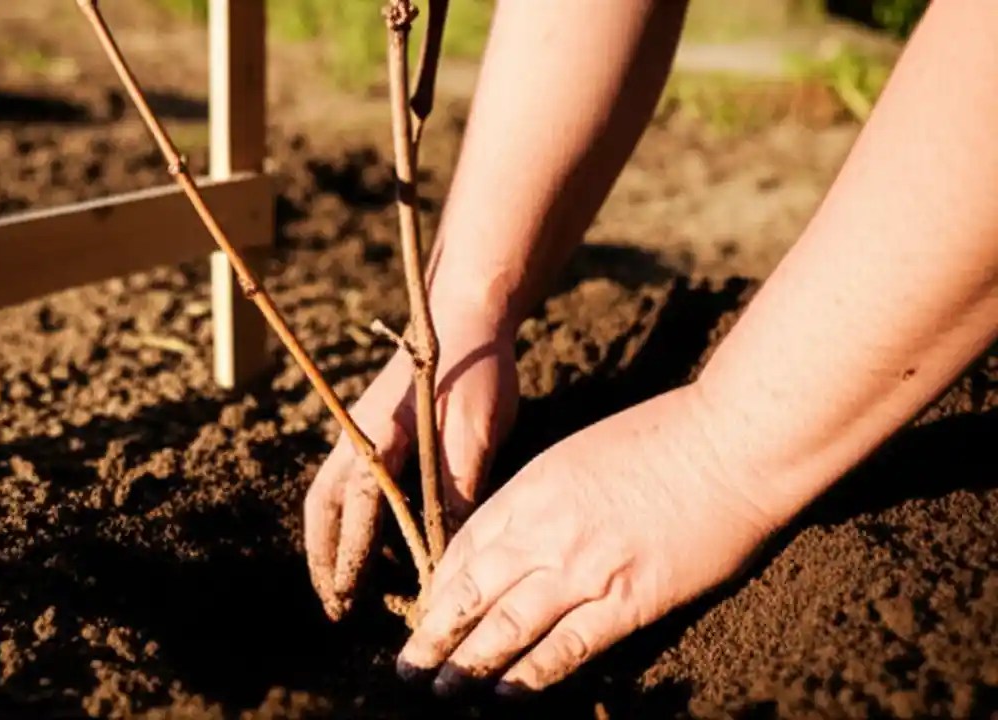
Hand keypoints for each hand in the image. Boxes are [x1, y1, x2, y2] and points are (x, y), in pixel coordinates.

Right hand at [305, 310, 517, 619]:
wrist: (466, 317)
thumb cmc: (474, 370)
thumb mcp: (475, 430)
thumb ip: (459, 487)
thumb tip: (449, 550)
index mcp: (377, 435)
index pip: (357, 506)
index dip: (351, 556)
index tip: (347, 599)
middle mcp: (357, 438)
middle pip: (324, 508)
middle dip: (325, 559)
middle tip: (335, 607)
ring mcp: (360, 436)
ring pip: (332, 500)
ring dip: (333, 545)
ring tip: (345, 592)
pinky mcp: (376, 436)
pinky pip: (351, 489)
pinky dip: (351, 524)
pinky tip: (374, 551)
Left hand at [397, 385, 788, 694]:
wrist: (731, 442)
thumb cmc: (665, 436)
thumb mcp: (581, 452)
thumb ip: (545, 493)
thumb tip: (521, 532)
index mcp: (532, 488)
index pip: (464, 546)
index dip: (439, 586)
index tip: (424, 612)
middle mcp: (545, 529)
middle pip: (471, 589)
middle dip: (433, 632)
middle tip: (407, 666)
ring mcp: (583, 567)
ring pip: (506, 625)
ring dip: (468, 662)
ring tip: (441, 689)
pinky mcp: (627, 600)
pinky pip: (567, 646)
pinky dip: (531, 675)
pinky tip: (504, 697)